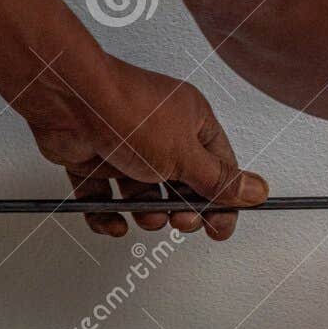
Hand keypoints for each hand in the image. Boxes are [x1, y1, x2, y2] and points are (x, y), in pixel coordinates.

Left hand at [26, 56, 268, 239]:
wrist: (71, 101)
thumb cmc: (128, 112)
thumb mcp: (186, 156)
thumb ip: (220, 181)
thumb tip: (256, 190)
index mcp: (193, 122)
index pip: (218, 169)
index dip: (222, 201)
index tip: (219, 227)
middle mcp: (161, 133)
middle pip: (181, 184)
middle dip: (181, 209)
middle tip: (181, 221)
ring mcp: (126, 146)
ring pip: (143, 194)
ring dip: (146, 213)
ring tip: (145, 215)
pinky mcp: (95, 158)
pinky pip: (104, 196)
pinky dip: (107, 213)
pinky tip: (113, 220)